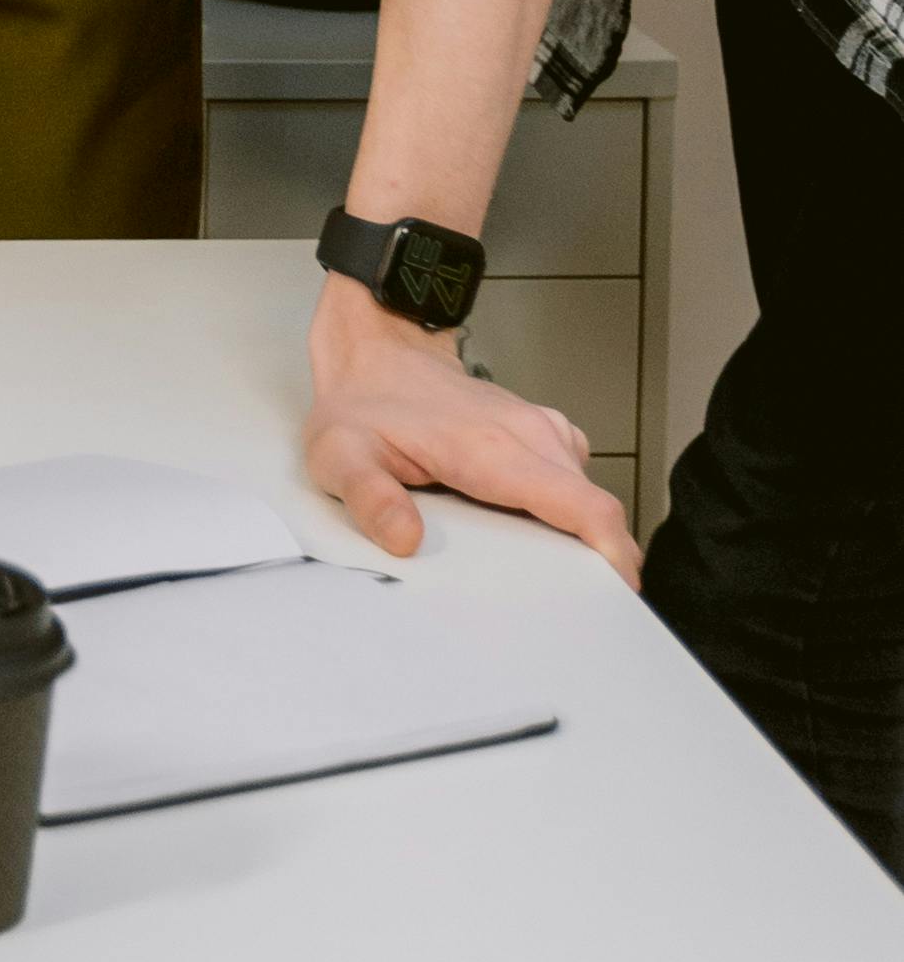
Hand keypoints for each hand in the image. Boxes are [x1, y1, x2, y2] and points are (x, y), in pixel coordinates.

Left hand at [302, 281, 642, 578]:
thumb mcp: (341, 456)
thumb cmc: (364, 404)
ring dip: (582, 540)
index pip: (584, 506)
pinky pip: (574, 483)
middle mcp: (530, 436)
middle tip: (568, 609)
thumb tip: (405, 539)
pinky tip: (535, 536)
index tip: (619, 596)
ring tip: (547, 581)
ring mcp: (542, 430)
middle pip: (596, 510)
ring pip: (587, 498)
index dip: (614, 556)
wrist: (377, 352)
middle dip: (598, 564)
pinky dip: (570, 514)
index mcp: (493, 449)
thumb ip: (369, 498)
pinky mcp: (542, 433)